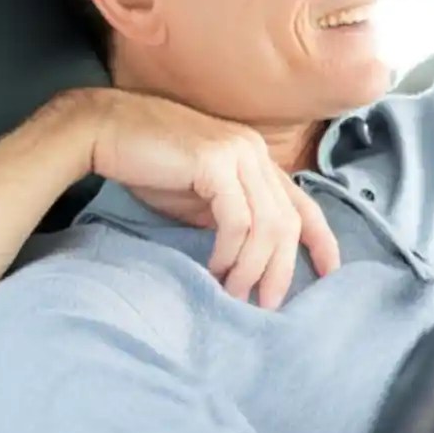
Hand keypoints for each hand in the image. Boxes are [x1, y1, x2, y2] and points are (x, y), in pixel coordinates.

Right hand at [81, 89, 341, 308]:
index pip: (302, 202)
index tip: (330, 275)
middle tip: (266, 303)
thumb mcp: (198, 196)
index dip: (322, 240)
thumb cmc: (145, 163)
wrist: (103, 129)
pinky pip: (238, 220)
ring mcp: (237, 152)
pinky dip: (231, 251)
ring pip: (268, 224)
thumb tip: (248, 256)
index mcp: (255, 158)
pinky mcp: (215, 161)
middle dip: (282, 268)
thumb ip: (228, 215)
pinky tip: (215, 267)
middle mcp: (254, 151)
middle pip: (289, 220)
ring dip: (254, 266)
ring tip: (234, 291)